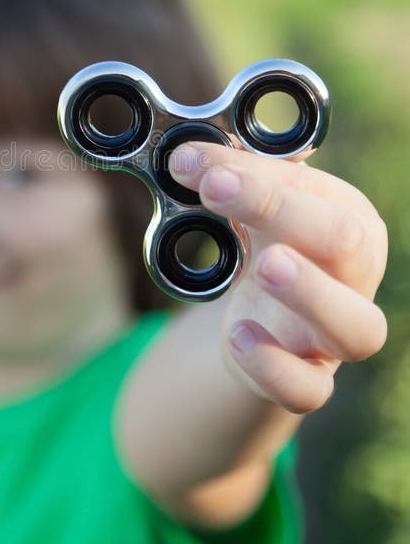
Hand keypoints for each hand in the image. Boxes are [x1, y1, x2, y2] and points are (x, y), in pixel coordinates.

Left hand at [168, 142, 387, 414]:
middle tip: (217, 190)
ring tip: (264, 265)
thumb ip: (229, 176)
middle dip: (280, 210)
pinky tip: (239, 336)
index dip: (254, 174)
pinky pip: (309, 389)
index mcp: (349, 218)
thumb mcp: (251, 206)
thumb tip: (186, 154)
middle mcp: (355, 275)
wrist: (261, 322)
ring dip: (312, 294)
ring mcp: (337, 334)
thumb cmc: (264, 247)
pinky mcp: (311, 380)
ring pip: (358, 328)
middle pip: (347, 244)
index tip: (192, 162)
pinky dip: (275, 367)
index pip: (316, 189)